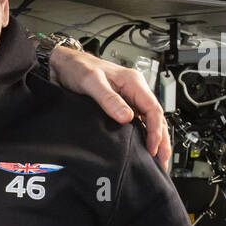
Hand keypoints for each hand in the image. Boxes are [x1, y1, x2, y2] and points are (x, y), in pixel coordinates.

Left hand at [47, 46, 170, 170]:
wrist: (63, 65)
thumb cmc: (77, 67)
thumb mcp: (91, 82)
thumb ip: (109, 99)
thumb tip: (126, 117)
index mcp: (133, 82)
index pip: (153, 109)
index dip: (155, 130)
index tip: (152, 148)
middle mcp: (133, 90)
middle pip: (155, 117)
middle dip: (161, 139)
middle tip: (162, 160)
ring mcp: (127, 98)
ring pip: (147, 121)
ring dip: (154, 139)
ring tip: (156, 159)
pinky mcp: (118, 105)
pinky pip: (135, 122)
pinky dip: (141, 135)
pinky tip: (140, 148)